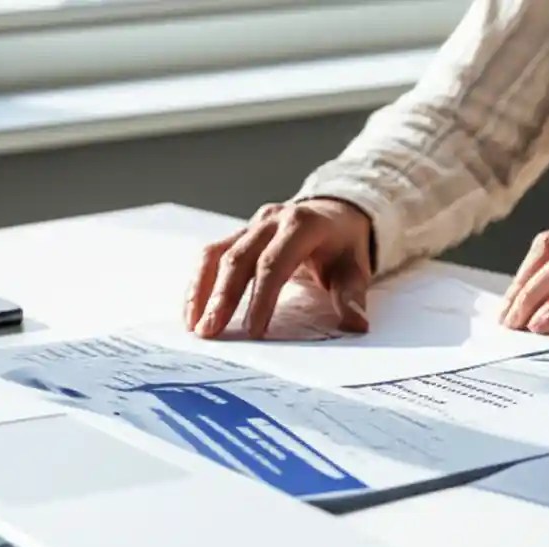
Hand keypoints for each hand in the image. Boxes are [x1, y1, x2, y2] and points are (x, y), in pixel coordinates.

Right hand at [185, 199, 373, 338]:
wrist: (334, 213)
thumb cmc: (342, 246)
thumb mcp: (355, 269)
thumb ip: (352, 296)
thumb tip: (356, 325)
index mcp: (302, 225)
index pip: (274, 263)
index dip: (262, 297)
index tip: (253, 331)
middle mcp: (271, 220)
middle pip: (239, 258)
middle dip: (222, 297)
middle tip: (209, 332)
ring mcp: (250, 225)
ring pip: (216, 254)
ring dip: (201, 291)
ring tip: (193, 326)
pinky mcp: (237, 234)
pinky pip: (210, 256)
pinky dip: (198, 284)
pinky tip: (192, 312)